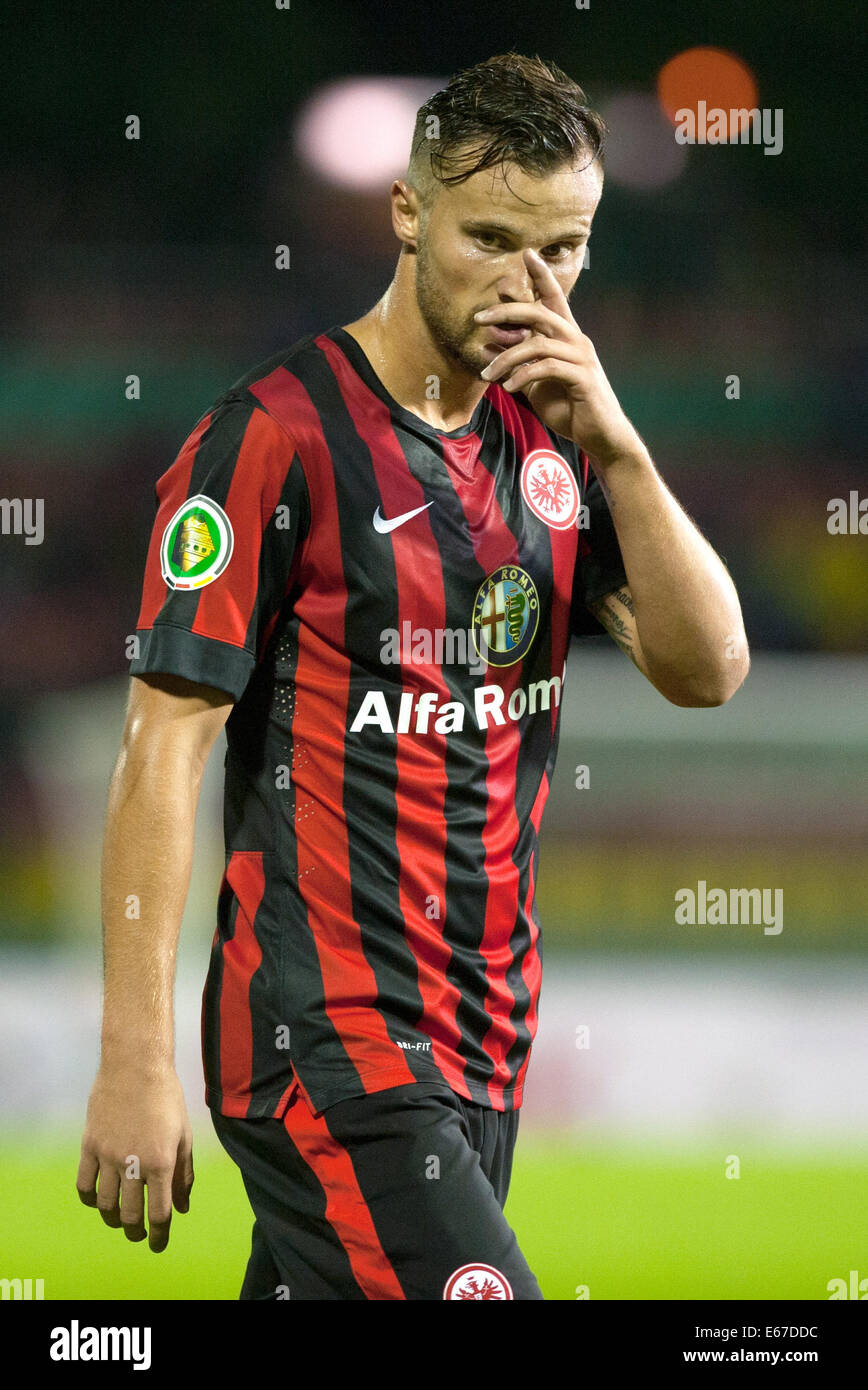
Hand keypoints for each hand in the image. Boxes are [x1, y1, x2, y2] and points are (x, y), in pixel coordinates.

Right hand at [76, 1065, 193, 1252]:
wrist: (136, 1066)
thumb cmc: (166, 1099)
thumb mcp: (184, 1135)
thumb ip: (184, 1175)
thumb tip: (183, 1208)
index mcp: (162, 1162)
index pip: (159, 1213)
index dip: (159, 1236)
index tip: (158, 1245)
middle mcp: (133, 1163)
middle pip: (130, 1215)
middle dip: (136, 1232)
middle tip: (139, 1234)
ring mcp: (108, 1155)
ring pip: (105, 1205)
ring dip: (112, 1219)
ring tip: (120, 1219)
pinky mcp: (89, 1145)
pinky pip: (83, 1185)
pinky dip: (89, 1200)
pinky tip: (97, 1200)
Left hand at [476, 248, 642, 465]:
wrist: (599, 435)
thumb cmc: (568, 407)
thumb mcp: (536, 382)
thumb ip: (517, 362)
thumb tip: (488, 344)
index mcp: (567, 338)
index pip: (554, 299)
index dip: (542, 275)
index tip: (527, 253)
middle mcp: (577, 340)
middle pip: (540, 312)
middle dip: (508, 310)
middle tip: (478, 318)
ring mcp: (582, 358)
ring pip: (538, 343)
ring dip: (507, 357)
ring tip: (487, 374)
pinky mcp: (582, 378)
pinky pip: (546, 367)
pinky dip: (523, 375)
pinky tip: (509, 387)